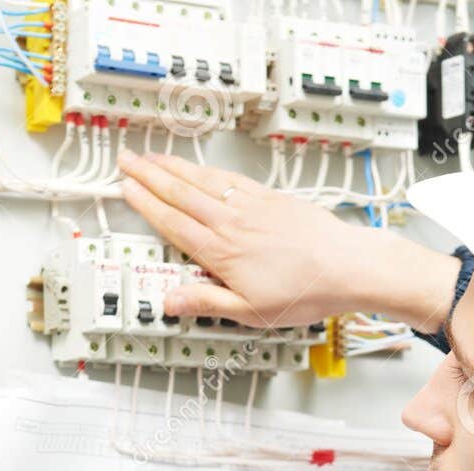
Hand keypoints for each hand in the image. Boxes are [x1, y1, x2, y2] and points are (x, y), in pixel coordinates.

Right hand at [118, 150, 458, 332]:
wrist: (347, 266)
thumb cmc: (305, 291)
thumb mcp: (250, 312)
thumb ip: (206, 303)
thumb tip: (170, 301)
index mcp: (221, 252)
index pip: (172, 222)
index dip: (145, 204)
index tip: (125, 189)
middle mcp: (232, 223)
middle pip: (181, 193)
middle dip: (149, 175)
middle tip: (125, 160)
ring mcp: (252, 206)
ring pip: (203, 180)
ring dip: (173, 166)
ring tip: (152, 156)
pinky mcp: (271, 198)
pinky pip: (230, 179)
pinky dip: (208, 170)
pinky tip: (199, 166)